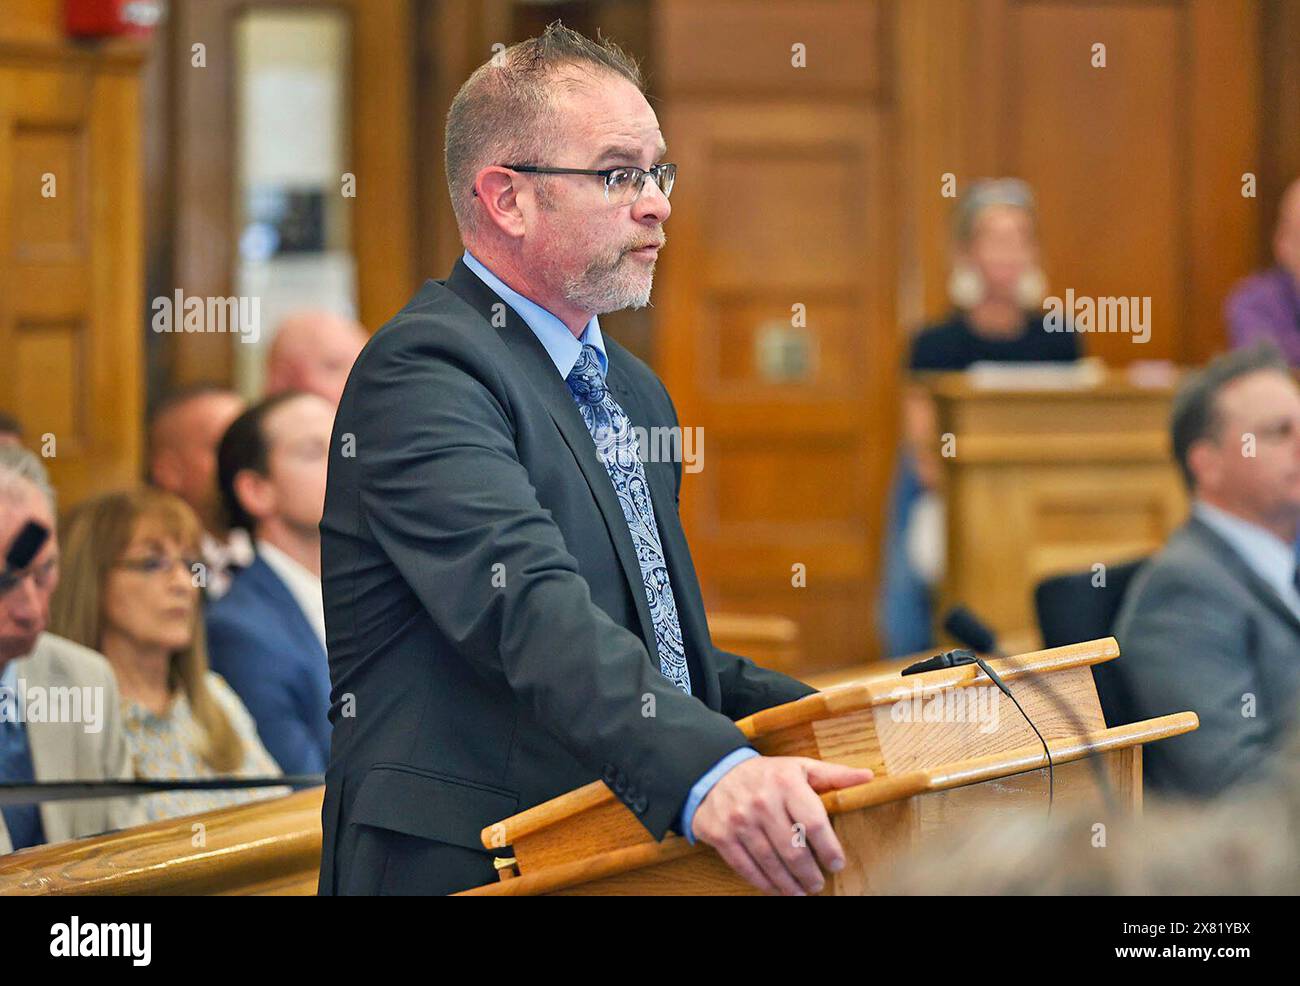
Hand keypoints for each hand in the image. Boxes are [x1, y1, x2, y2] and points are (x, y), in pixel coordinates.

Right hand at [690, 755, 873, 895]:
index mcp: (786, 783)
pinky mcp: (720, 835)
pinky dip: (763, 882)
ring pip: (769, 862)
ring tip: (800, 893)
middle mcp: (762, 801)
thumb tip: (868, 776)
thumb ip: (833, 775)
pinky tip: (775, 889)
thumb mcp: (799, 767)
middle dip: (809, 874)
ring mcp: (739, 820)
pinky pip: (745, 866)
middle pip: (793, 849)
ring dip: (788, 884)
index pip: (814, 823)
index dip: (829, 848)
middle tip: (817, 884)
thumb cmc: (767, 774)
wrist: (714, 771)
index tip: (837, 863)